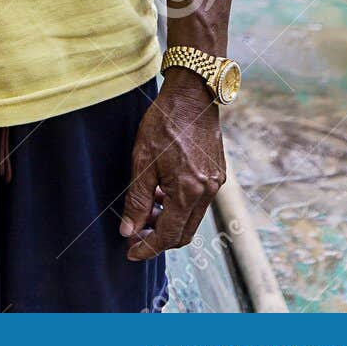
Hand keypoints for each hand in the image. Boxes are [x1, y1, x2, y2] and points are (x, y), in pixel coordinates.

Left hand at [120, 69, 225, 258]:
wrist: (192, 93)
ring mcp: (215, 183)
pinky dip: (180, 206)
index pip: (167, 236)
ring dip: (169, 221)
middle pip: (183, 233)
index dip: (147, 247)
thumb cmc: (164, 121)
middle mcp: (207, 192)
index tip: (130, 252)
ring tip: (145, 209)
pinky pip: (198, 202)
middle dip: (158, 238)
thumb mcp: (143, 159)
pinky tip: (161, 192)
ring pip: (191, 219)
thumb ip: (137, 199)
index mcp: (188, 191)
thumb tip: (128, 231)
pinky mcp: (218, 174)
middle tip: (134, 233)